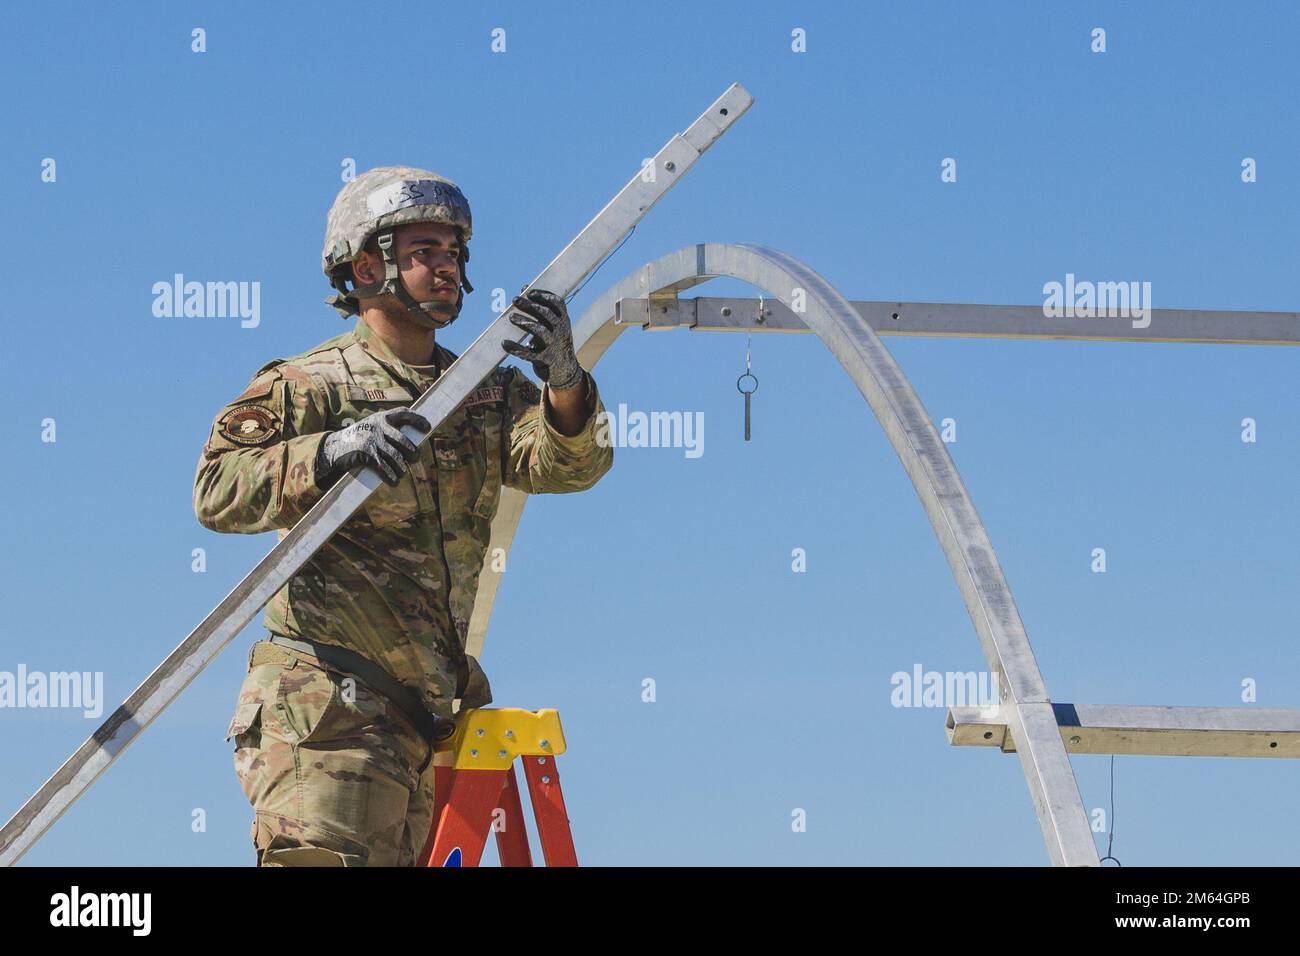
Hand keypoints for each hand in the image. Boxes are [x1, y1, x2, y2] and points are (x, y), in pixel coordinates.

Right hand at [315, 407, 430, 489]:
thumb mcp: (372, 427)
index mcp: (381, 418)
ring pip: (395, 457)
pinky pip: (383, 467)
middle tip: (415, 459)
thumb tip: (412, 445)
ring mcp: (371, 439)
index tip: (427, 428)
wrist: (333, 448)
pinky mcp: (365, 453)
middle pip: (403, 440)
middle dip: (413, 452)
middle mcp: (377, 426)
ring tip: (402, 473)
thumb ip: (388, 431)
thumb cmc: (359, 439)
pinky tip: (393, 481)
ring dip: (402, 468)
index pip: (403, 414)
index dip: (417, 420)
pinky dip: (391, 476)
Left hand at [502, 289, 583, 391]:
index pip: (558, 303)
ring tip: (511, 317)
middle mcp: (560, 331)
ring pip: (540, 331)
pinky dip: (516, 348)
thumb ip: (540, 310)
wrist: (566, 370)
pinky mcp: (544, 359)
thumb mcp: (553, 326)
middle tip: (515, 300)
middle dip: (530, 306)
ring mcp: (553, 345)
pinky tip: (504, 343)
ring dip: (525, 323)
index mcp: (563, 321)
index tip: (530, 292)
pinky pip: (528, 353)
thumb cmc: (554, 342)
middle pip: (546, 315)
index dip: (544, 296)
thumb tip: (524, 288)